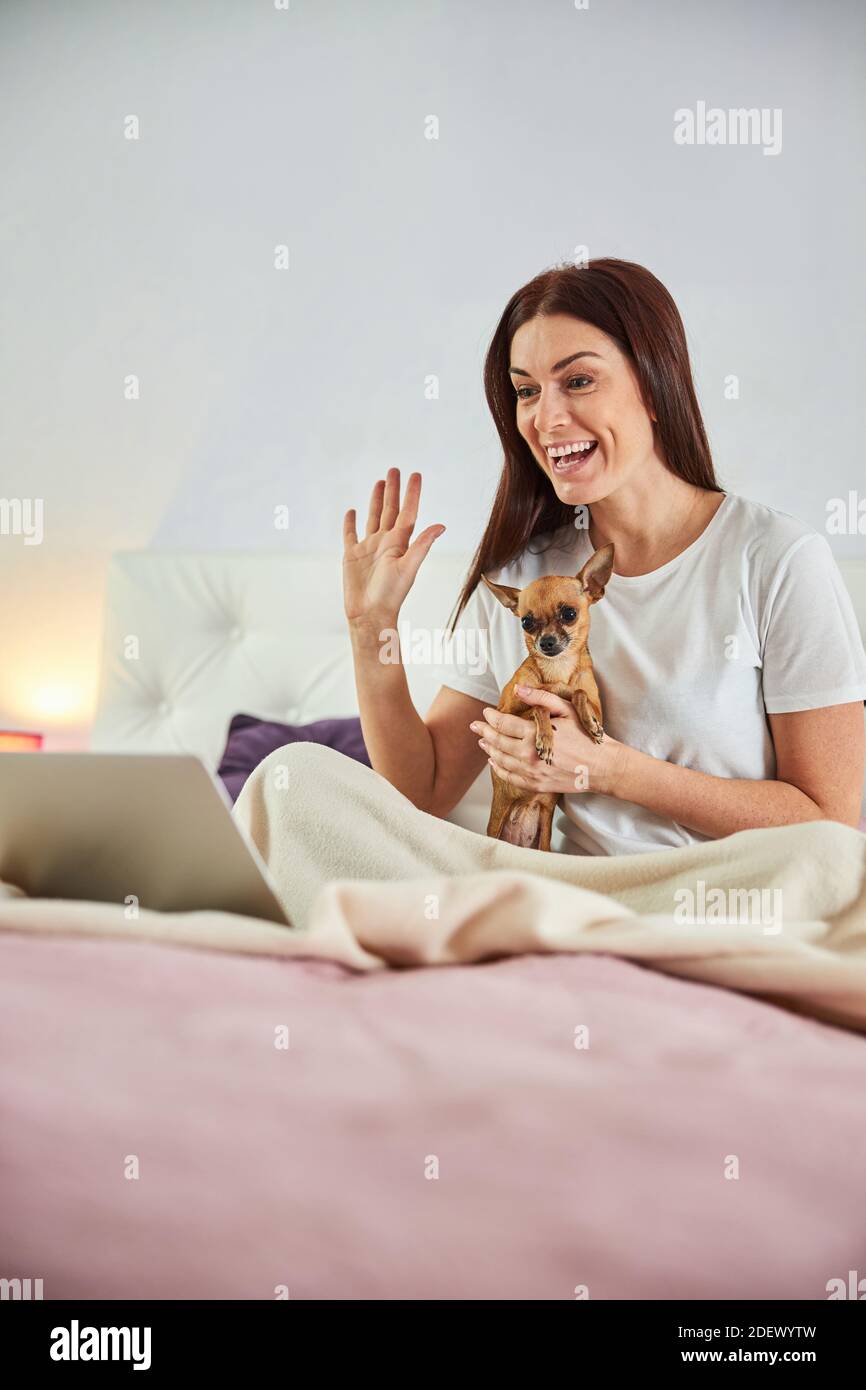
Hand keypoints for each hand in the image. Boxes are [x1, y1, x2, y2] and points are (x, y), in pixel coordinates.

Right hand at [343, 468, 444, 629]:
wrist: (369, 615)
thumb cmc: (391, 595)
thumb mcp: (408, 568)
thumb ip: (422, 545)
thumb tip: (441, 526)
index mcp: (400, 543)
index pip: (407, 512)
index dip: (412, 494)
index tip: (415, 475)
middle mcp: (385, 542)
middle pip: (390, 510)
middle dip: (393, 490)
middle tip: (395, 470)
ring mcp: (368, 548)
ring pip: (373, 517)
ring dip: (376, 500)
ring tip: (379, 482)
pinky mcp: (352, 556)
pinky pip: (351, 534)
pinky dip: (351, 522)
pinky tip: (353, 511)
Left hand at [469, 685, 626, 797]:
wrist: (602, 766)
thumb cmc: (586, 735)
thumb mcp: (565, 710)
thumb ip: (540, 698)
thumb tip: (519, 689)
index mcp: (534, 734)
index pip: (503, 724)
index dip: (491, 717)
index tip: (486, 712)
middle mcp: (529, 755)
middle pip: (497, 742)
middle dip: (484, 732)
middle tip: (475, 726)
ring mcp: (531, 772)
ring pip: (501, 760)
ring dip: (489, 750)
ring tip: (483, 742)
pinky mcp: (536, 785)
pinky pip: (510, 777)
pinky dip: (499, 769)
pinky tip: (495, 763)